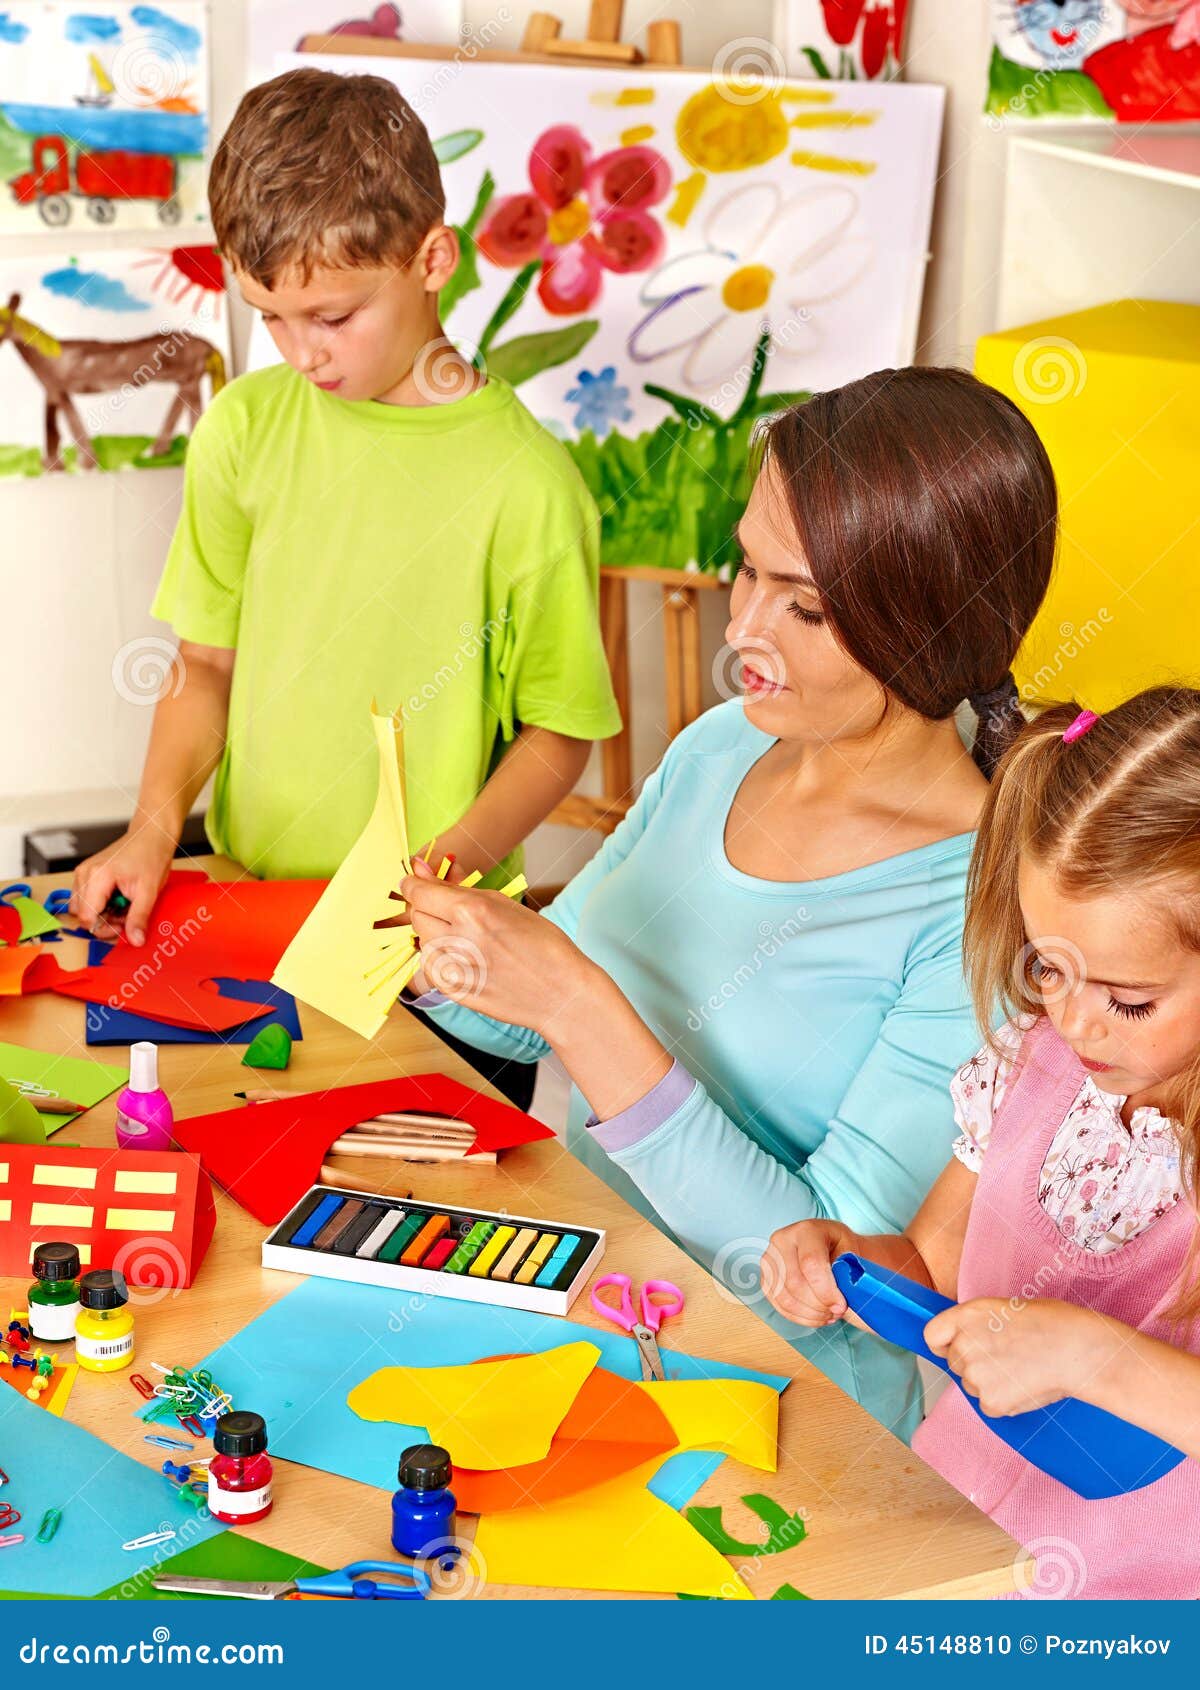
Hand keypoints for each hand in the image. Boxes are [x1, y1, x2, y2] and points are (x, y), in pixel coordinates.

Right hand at [69, 825, 174, 944]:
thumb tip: (135, 941)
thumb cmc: (150, 857)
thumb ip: (139, 917)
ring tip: (124, 906)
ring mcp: (83, 873)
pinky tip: (119, 899)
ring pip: (83, 909)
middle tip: (127, 916)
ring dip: (102, 914)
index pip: (86, 917)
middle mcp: (84, 874)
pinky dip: (101, 904)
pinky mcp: (86, 874)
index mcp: (96, 877)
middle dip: (104, 922)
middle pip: (82, 915)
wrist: (151, 836)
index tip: (123, 928)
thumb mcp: (149, 891)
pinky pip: (86, 899)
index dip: (104, 929)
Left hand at [399, 861, 593, 1038]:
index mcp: (471, 911)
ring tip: (467, 937)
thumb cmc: (542, 944)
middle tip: (452, 911)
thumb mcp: (504, 903)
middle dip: (428, 908)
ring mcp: (453, 970)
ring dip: (435, 934)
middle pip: (417, 915)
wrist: (561, 992)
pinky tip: (465, 957)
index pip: (419, 892)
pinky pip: (430, 965)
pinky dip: (440, 957)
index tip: (415, 882)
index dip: (414, 884)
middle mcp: (457, 940)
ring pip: (422, 941)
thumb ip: (459, 887)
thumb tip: (423, 870)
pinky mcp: (452, 991)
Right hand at [761, 1219, 857, 1327]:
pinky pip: (779, 1305)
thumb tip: (840, 1300)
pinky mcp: (766, 1278)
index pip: (811, 1263)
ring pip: (785, 1298)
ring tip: (827, 1314)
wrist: (829, 1246)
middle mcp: (782, 1241)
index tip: (841, 1305)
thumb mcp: (851, 1251)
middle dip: (819, 1305)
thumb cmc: (840, 1248)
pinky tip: (815, 1315)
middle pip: (795, 1283)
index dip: (826, 1290)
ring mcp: (770, 1260)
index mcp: (806, 1230)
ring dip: (810, 1314)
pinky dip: (799, 1317)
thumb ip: (846, 1273)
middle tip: (836, 1312)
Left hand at [923, 1297, 1115, 1417]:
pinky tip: (1026, 1385)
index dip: (945, 1343)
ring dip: (990, 1383)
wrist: (1077, 1350)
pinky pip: (989, 1406)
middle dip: (974, 1363)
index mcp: (966, 1316)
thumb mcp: (1004, 1309)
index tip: (958, 1346)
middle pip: (955, 1363)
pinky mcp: (991, 1402)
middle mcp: (964, 1345)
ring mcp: (975, 1376)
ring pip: (972, 1386)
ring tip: (1021, 1370)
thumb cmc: (1052, 1323)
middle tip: (1006, 1358)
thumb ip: (978, 1325)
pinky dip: (1004, 1401)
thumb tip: (970, 1339)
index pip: (932, 1335)